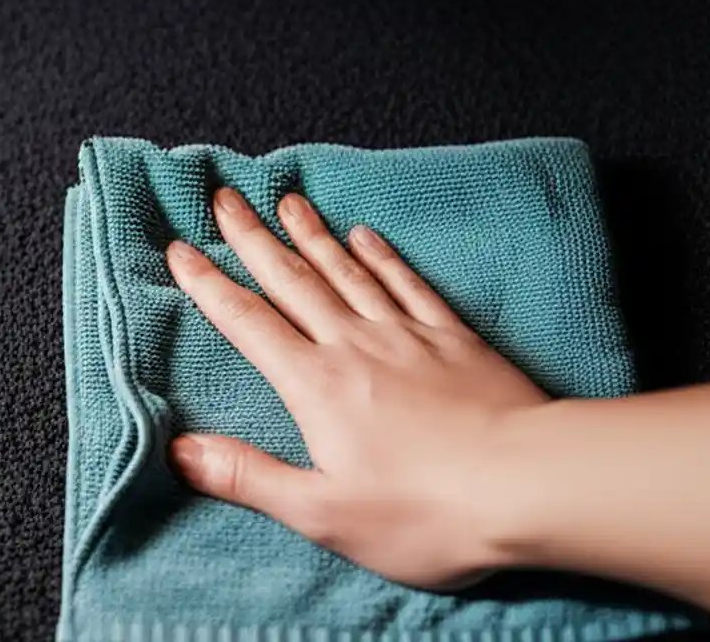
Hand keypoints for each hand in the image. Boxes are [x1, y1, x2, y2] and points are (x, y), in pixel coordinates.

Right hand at [166, 188, 548, 589]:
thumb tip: (179, 450)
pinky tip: (366, 235)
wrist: (530, 485)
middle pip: (292, 280)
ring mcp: (407, 336)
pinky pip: (408, 284)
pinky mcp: (454, 339)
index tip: (181, 248)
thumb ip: (248, 477)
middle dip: (252, 237)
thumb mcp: (323, 513)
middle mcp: (354, 346)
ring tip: (285, 200)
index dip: (209, 285)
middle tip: (223, 197)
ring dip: (310, 234)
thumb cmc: (425, 511)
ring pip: (346, 271)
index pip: (248, 323)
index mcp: (315, 386)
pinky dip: (382, 256)